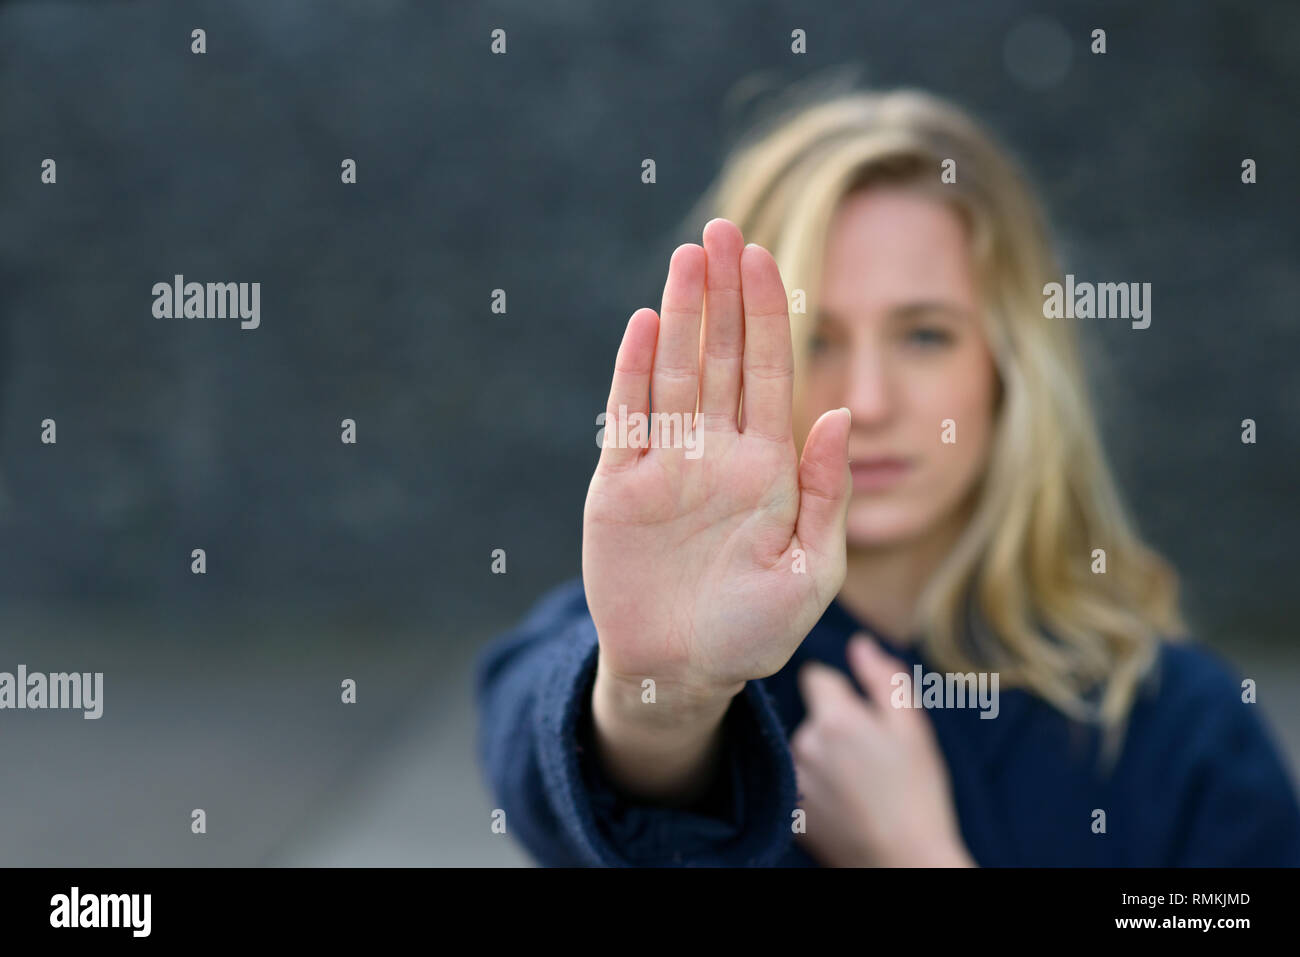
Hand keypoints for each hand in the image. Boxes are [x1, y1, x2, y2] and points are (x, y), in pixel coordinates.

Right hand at [583, 219, 852, 699]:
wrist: (681, 673)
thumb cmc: (754, 633)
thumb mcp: (812, 572)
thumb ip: (827, 495)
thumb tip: (838, 414)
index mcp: (769, 468)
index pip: (769, 372)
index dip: (767, 313)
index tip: (766, 255)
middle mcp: (717, 453)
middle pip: (720, 356)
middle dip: (723, 294)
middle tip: (722, 229)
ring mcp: (666, 466)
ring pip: (674, 373)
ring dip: (679, 316)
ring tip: (687, 257)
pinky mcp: (617, 487)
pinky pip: (626, 418)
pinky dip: (632, 372)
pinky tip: (642, 324)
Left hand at [792, 634, 975, 866]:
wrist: (903, 859)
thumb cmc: (917, 792)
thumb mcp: (912, 728)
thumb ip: (882, 679)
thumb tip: (858, 644)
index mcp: (833, 718)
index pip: (816, 676)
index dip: (842, 690)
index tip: (864, 714)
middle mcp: (803, 743)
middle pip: (813, 715)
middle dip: (837, 725)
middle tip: (872, 755)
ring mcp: (793, 778)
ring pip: (806, 747)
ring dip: (827, 755)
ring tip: (862, 783)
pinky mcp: (790, 808)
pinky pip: (800, 779)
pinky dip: (818, 785)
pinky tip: (846, 802)